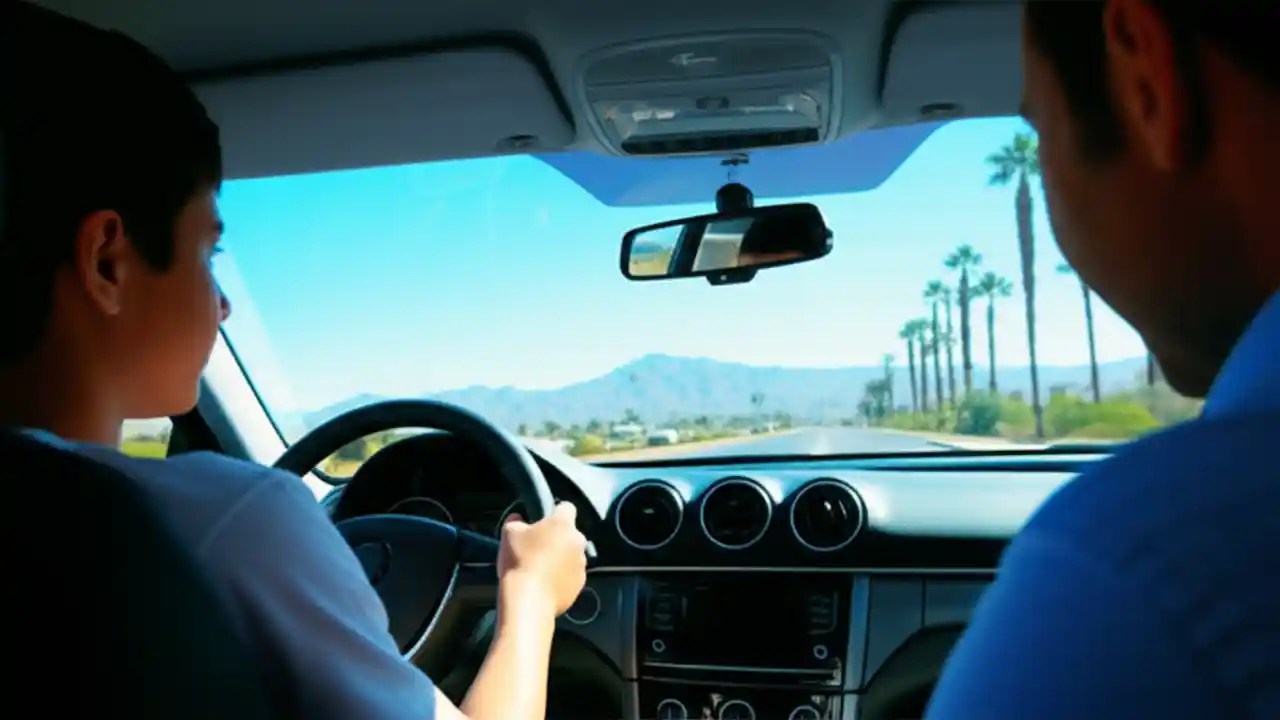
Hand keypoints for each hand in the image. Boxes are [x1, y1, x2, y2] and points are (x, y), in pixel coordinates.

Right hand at [496, 501, 587, 620]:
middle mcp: (578, 542)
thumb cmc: (519, 560)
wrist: (529, 600)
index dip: (554, 512)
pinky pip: (572, 575)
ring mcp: (582, 564)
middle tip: (539, 547)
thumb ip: (515, 521)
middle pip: (570, 534)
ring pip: (572, 555)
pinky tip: (546, 583)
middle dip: (558, 538)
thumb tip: (517, 518)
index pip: (566, 507)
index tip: (542, 521)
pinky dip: (563, 577)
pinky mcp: (580, 585)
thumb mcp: (509, 533)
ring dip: (562, 558)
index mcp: (563, 524)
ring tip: (542, 569)